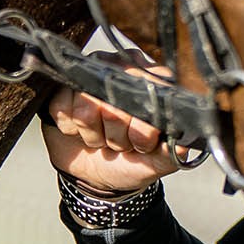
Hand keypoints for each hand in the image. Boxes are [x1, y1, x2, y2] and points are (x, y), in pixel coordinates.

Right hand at [40, 54, 179, 195]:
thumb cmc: (131, 161)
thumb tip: (181, 146)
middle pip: (115, 102)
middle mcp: (122, 69)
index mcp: (153, 81)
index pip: (149, 94)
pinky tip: (80, 131)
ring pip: (87, 107)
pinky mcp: (63, 89)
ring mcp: (91, 76)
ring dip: (94, 134)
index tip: (142, 144)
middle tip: (120, 143)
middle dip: (117, 135)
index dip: (142, 127)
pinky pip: (62, 109)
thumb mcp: (155, 162)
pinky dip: (71, 129)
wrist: (96, 174)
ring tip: (102, 138)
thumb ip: (170, 154)